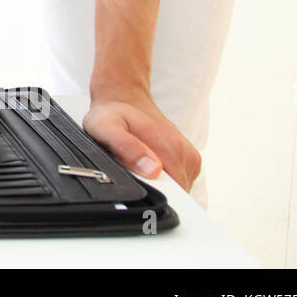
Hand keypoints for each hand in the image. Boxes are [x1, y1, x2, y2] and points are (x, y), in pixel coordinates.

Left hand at [83, 91, 200, 191]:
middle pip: (176, 194)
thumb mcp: (107, 127)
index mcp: (172, 149)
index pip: (174, 196)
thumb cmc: (113, 114)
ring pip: (177, 189)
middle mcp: (185, 154)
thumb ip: (127, 148)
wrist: (123, 99)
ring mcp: (189, 157)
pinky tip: (147, 165)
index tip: (137, 186)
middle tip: (131, 171)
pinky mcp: (188, 160)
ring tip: (137, 165)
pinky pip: (178, 181)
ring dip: (159, 184)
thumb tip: (153, 170)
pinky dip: (163, 179)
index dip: (153, 197)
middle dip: (154, 190)